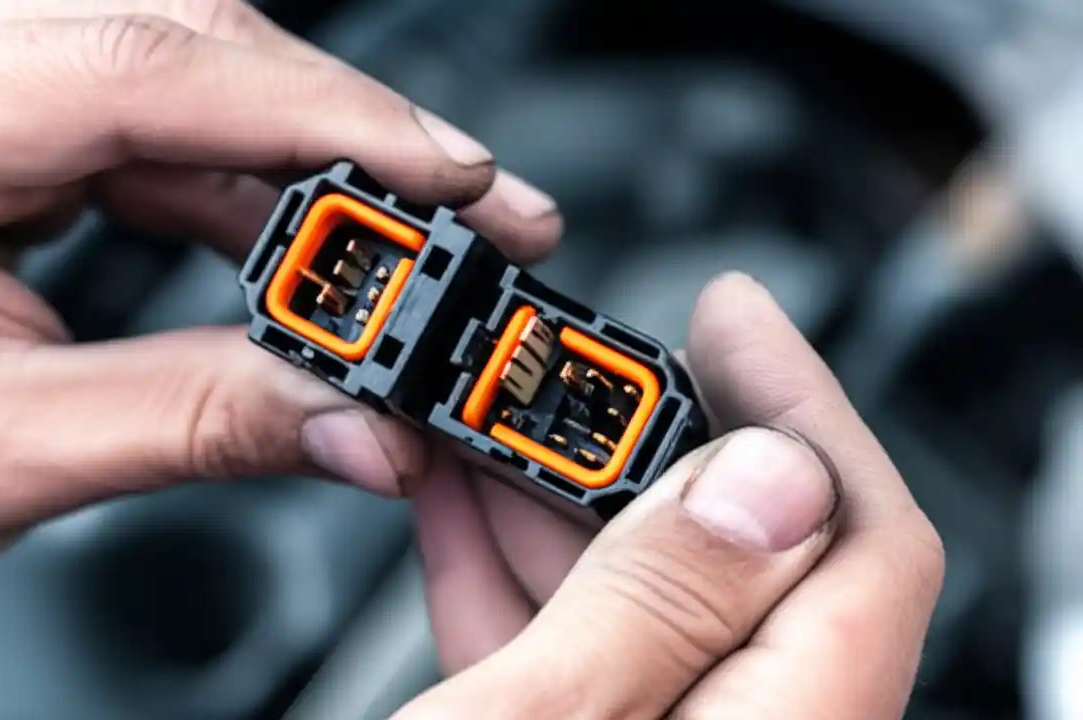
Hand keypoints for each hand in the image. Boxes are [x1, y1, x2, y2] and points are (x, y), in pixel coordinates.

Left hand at [0, 0, 561, 595]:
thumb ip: (192, 426)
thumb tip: (350, 421)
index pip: (152, 71)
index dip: (334, 115)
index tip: (457, 174)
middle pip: (184, 39)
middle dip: (345, 130)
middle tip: (462, 212)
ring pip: (171, 63)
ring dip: (291, 157)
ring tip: (386, 251)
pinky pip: (128, 101)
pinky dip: (220, 173)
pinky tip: (276, 239)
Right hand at [404, 274, 944, 718]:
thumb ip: (655, 602)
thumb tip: (757, 474)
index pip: (859, 539)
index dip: (799, 401)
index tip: (730, 318)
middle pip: (745, 557)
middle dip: (647, 444)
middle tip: (582, 372)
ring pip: (648, 604)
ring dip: (563, 506)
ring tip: (487, 427)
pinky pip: (579, 658)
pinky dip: (521, 579)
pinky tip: (462, 510)